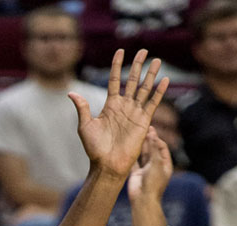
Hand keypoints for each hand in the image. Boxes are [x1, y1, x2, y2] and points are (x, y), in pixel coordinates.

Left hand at [69, 49, 168, 178]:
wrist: (107, 164)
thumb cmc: (94, 148)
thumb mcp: (85, 126)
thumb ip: (82, 108)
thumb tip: (71, 93)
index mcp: (110, 105)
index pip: (115, 80)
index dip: (117, 66)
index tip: (121, 51)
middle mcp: (124, 106)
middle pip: (133, 80)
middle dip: (138, 65)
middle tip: (144, 50)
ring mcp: (135, 112)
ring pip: (145, 88)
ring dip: (151, 74)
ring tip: (157, 60)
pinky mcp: (144, 121)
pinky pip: (153, 103)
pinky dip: (159, 91)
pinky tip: (165, 80)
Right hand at [127, 127, 172, 204]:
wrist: (143, 199)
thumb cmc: (153, 182)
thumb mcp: (156, 163)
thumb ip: (153, 149)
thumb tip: (152, 135)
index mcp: (165, 164)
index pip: (162, 147)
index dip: (156, 139)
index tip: (150, 130)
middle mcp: (155, 166)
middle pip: (152, 150)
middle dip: (148, 140)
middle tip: (143, 128)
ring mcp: (145, 170)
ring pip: (143, 155)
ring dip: (140, 146)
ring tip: (135, 135)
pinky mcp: (135, 174)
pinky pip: (134, 162)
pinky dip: (132, 155)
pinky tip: (128, 147)